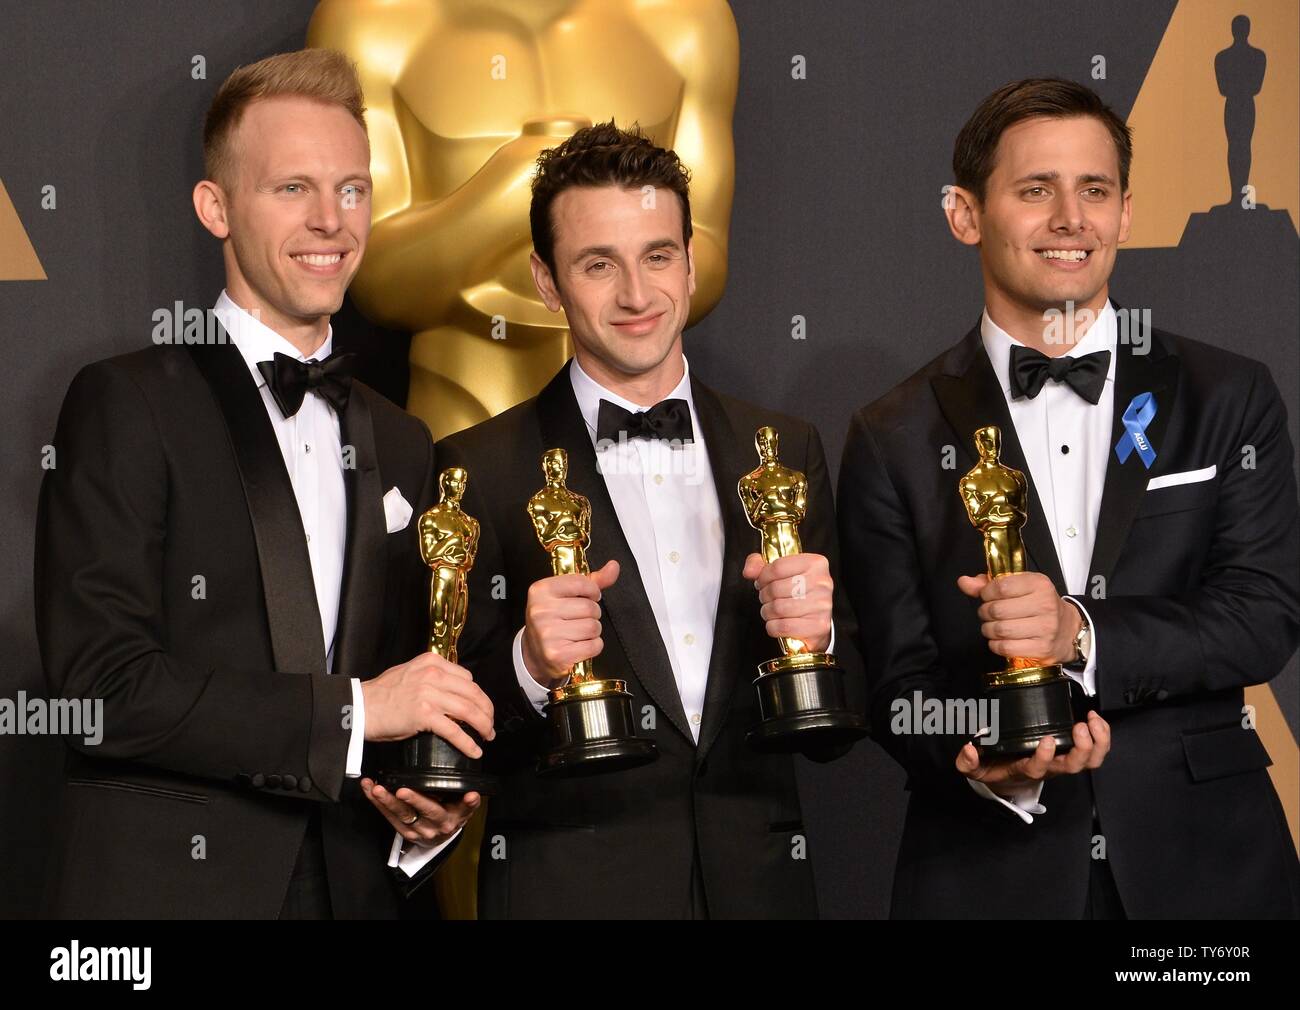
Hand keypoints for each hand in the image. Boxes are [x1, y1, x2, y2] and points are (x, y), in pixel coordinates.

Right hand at [360, 653, 494, 758]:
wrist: (360, 706)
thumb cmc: (381, 694)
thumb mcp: (409, 673)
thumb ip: (431, 677)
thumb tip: (452, 690)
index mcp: (432, 662)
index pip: (467, 678)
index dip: (478, 695)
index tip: (482, 707)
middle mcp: (434, 674)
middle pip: (474, 693)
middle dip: (487, 711)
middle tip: (490, 725)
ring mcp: (430, 693)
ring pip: (469, 711)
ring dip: (483, 726)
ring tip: (487, 737)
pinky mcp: (425, 714)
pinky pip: (455, 730)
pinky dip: (468, 742)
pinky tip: (475, 750)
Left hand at [360, 777, 479, 845]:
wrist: (446, 836)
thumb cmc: (455, 813)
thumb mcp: (466, 809)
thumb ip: (469, 802)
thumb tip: (473, 794)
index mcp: (447, 819)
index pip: (433, 809)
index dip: (421, 801)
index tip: (411, 791)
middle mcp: (430, 827)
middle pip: (412, 813)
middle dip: (398, 800)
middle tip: (388, 788)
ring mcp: (415, 830)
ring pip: (397, 815)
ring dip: (383, 801)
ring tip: (374, 787)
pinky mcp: (403, 831)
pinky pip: (388, 817)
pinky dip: (377, 803)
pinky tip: (369, 788)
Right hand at [521, 560, 619, 687]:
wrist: (535, 655)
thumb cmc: (553, 622)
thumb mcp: (567, 596)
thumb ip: (592, 580)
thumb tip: (614, 566)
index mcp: (541, 591)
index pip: (581, 582)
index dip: (592, 591)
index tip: (589, 597)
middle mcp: (541, 611)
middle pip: (590, 607)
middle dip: (592, 614)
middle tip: (578, 620)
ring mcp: (548, 633)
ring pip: (593, 626)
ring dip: (592, 632)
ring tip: (577, 633)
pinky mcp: (558, 654)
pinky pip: (593, 645)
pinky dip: (593, 646)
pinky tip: (579, 646)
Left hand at [743, 552, 832, 652]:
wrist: (816, 621)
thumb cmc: (798, 593)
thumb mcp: (780, 572)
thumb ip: (760, 565)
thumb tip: (749, 571)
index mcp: (815, 563)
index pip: (777, 567)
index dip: (763, 577)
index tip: (763, 582)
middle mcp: (822, 582)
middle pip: (776, 588)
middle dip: (765, 596)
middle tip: (768, 599)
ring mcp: (823, 605)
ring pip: (778, 608)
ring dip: (768, 612)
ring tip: (772, 611)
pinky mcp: (819, 625)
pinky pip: (784, 626)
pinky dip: (774, 627)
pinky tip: (778, 623)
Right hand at [955, 710, 1110, 796]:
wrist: (1008, 779)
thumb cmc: (994, 769)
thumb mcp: (975, 769)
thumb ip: (968, 762)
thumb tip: (969, 749)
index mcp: (1026, 770)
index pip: (1038, 768)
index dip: (1046, 757)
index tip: (1047, 740)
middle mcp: (1049, 769)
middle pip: (1074, 767)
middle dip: (1082, 748)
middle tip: (1078, 727)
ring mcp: (1063, 762)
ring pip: (1090, 762)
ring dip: (1097, 743)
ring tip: (1092, 721)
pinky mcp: (1071, 753)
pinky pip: (1095, 751)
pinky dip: (1101, 736)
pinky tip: (1095, 720)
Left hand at [957, 571, 1081, 664]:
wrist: (1068, 630)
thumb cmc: (1038, 606)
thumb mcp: (1019, 587)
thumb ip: (989, 583)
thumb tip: (964, 582)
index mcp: (1039, 584)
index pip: (1001, 587)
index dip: (986, 593)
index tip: (987, 597)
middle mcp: (1045, 604)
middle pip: (997, 610)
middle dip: (985, 612)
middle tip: (988, 614)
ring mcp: (1045, 628)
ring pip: (999, 629)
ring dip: (988, 629)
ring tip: (992, 627)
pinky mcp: (1042, 648)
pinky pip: (1006, 647)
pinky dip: (995, 645)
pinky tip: (1000, 640)